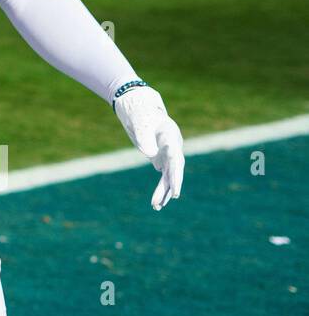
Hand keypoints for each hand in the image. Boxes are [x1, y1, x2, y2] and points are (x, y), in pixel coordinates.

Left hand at [113, 86, 183, 210]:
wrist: (139, 109)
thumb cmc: (139, 113)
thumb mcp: (139, 122)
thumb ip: (144, 137)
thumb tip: (149, 155)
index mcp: (170, 135)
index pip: (175, 155)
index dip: (176, 169)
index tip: (175, 180)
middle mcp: (173, 146)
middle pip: (176, 167)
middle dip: (173, 182)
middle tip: (172, 196)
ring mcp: (168, 154)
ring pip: (169, 175)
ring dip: (164, 191)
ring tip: (156, 206)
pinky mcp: (162, 160)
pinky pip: (163, 177)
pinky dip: (160, 189)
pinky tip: (157, 203)